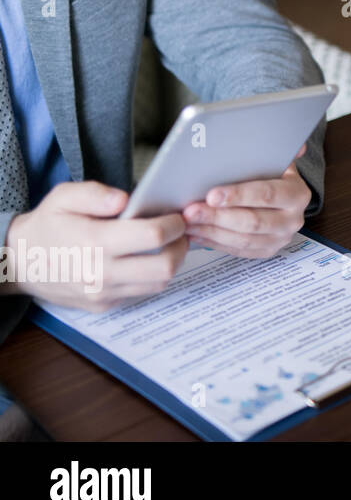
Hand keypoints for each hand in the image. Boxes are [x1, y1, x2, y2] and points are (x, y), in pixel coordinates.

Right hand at [1, 181, 187, 310]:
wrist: (20, 262)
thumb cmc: (47, 226)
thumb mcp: (63, 198)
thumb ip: (95, 193)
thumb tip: (125, 199)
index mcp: (94, 242)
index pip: (153, 237)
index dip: (174, 224)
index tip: (177, 216)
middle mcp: (100, 273)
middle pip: (165, 267)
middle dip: (181, 246)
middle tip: (179, 232)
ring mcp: (103, 293)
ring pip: (158, 283)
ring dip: (171, 263)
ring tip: (167, 244)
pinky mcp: (104, 305)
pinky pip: (141, 293)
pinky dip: (152, 277)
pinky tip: (146, 259)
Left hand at [181, 150, 310, 257]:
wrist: (282, 199)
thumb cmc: (272, 176)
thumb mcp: (277, 161)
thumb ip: (277, 152)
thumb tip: (295, 145)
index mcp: (297, 194)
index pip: (267, 195)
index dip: (239, 196)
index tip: (212, 195)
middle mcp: (293, 219)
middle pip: (253, 221)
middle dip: (218, 216)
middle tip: (191, 211)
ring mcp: (281, 238)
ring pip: (243, 239)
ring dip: (212, 231)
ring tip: (188, 222)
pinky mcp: (267, 251)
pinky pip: (238, 250)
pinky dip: (214, 242)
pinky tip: (196, 233)